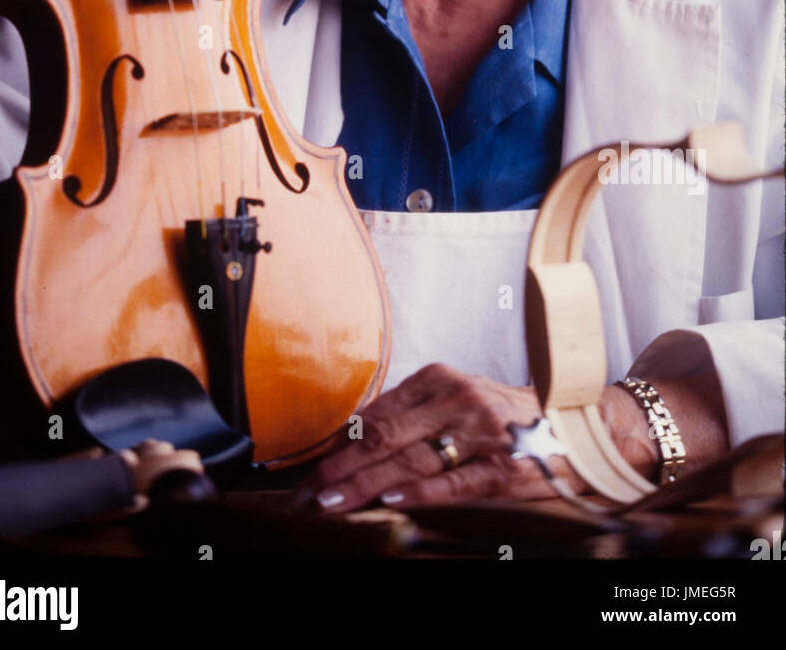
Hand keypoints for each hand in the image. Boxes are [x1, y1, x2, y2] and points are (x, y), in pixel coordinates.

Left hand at [289, 363, 593, 512]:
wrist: (574, 424)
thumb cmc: (503, 416)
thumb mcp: (455, 399)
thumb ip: (411, 415)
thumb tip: (352, 440)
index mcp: (439, 378)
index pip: (376, 413)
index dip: (339, 443)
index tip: (309, 467)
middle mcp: (457, 399)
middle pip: (385, 436)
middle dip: (341, 468)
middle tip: (309, 493)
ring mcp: (480, 432)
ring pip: (411, 460)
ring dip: (366, 485)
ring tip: (333, 503)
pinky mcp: (503, 466)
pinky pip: (455, 481)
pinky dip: (421, 492)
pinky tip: (393, 501)